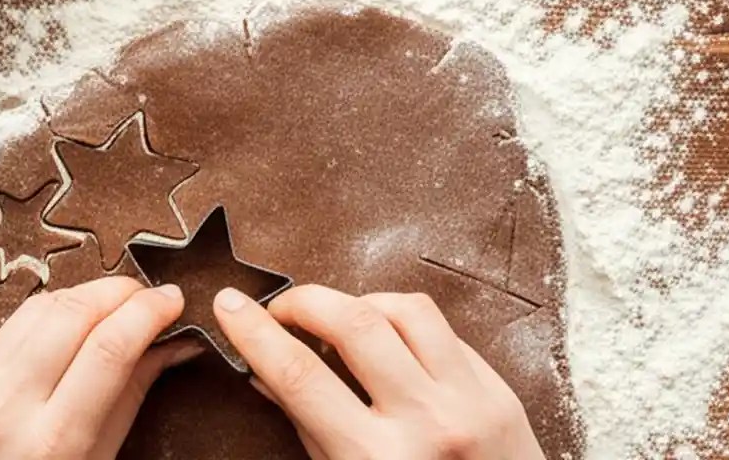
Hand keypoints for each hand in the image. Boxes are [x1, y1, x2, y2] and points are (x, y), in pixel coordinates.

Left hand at [0, 276, 199, 459]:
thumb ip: (129, 399)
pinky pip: (8, 328)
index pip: (109, 349)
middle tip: (149, 296)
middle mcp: (7, 410)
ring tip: (117, 302)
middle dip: (120, 292)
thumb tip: (169, 346)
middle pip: (73, 315)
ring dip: (86, 294)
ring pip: (39, 309)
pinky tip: (72, 320)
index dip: (148, 312)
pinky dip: (49, 313)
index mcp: (53, 444)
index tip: (171, 301)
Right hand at [214, 284, 545, 459]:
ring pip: (405, 309)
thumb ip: (310, 429)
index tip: (231, 307)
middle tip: (282, 306)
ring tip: (338, 319)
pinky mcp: (497, 391)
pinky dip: (405, 322)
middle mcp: (426, 425)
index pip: (300, 376)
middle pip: (353, 325)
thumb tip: (265, 374)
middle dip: (304, 300)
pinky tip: (387, 337)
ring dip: (360, 302)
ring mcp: (469, 403)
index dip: (256, 333)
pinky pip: (444, 330)